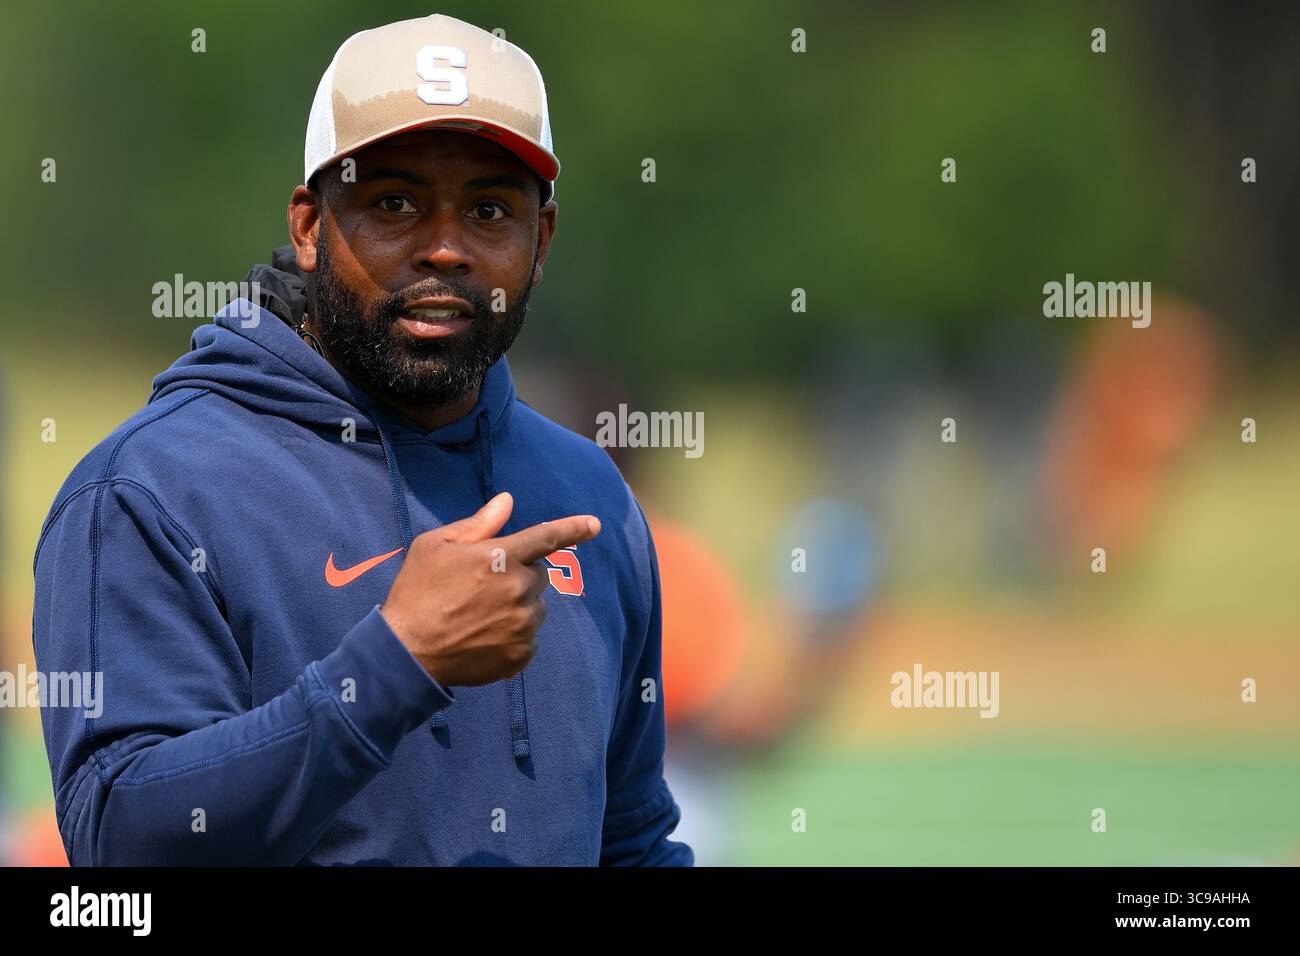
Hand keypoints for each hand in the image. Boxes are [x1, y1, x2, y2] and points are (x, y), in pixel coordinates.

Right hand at [379, 492, 600, 686]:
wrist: (407, 652)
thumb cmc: (417, 591)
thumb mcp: (436, 546)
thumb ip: (479, 524)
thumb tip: (507, 501)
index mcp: (499, 557)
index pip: (546, 537)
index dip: (573, 528)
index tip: (595, 525)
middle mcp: (518, 590)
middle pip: (538, 575)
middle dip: (519, 575)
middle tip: (483, 587)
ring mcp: (522, 625)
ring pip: (535, 607)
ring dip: (517, 606)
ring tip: (478, 615)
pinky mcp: (521, 654)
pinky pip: (529, 637)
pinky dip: (513, 635)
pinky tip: (482, 636)